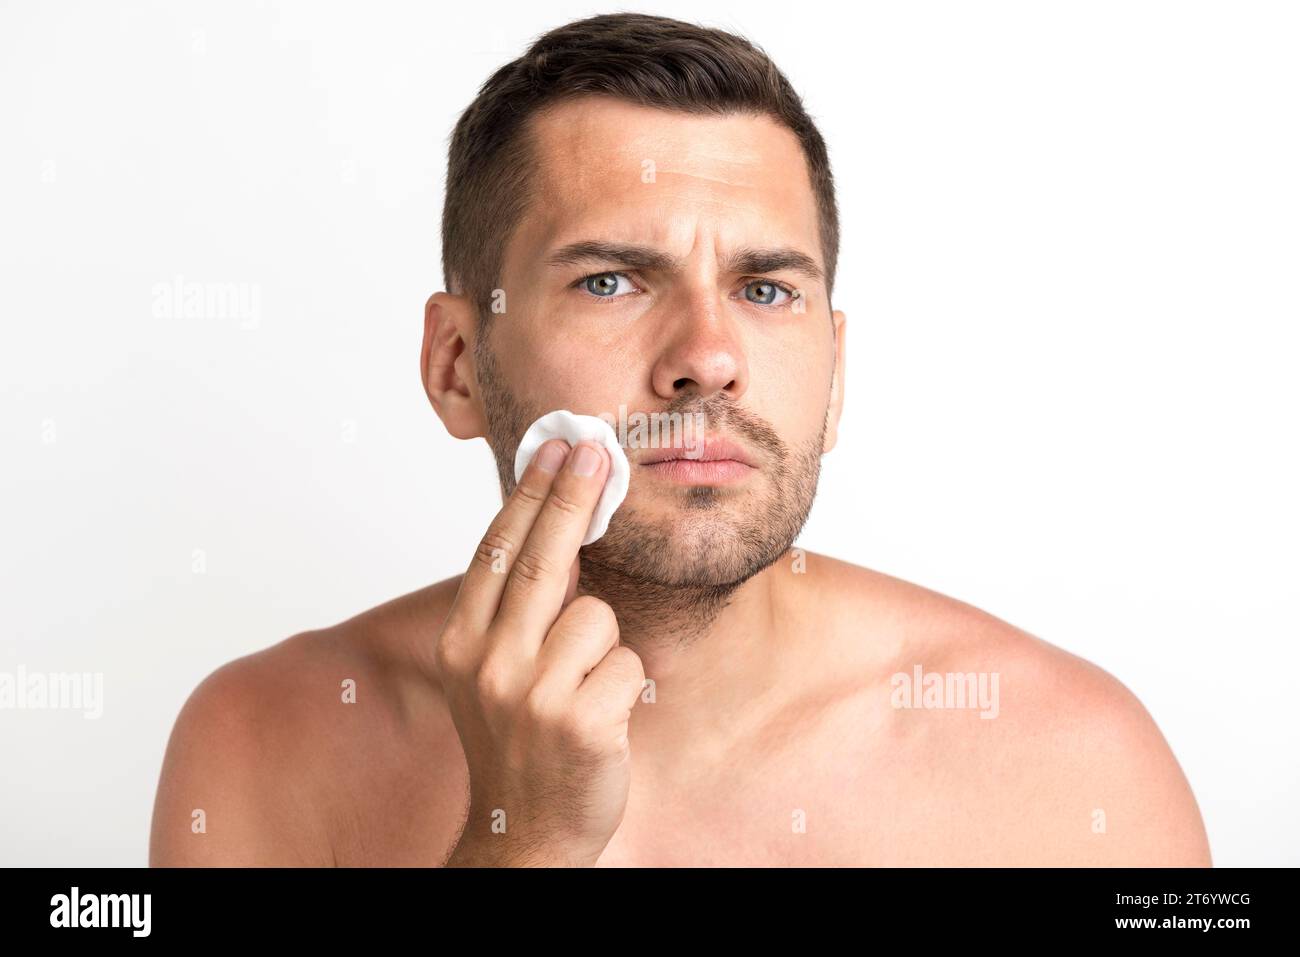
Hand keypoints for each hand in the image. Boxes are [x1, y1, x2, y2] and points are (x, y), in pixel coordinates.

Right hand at [437, 438, 644, 866]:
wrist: (524, 831)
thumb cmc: (517, 742)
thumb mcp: (491, 672)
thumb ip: (512, 611)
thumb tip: (555, 531)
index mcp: (462, 645)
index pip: (497, 551)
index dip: (531, 494)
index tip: (556, 448)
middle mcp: (489, 664)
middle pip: (541, 560)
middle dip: (573, 496)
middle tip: (597, 451)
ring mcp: (531, 694)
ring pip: (598, 617)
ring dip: (604, 647)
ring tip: (582, 690)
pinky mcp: (580, 721)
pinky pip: (627, 664)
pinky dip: (624, 686)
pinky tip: (600, 718)